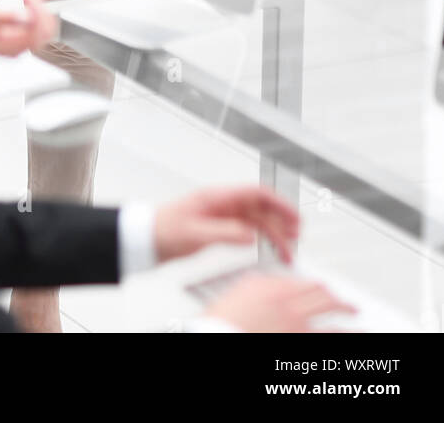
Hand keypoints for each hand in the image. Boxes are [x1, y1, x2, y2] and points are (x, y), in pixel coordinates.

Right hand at [0, 0, 57, 56]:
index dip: (36, 12)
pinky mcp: (23, 35)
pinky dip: (39, 10)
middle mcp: (17, 49)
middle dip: (40, 8)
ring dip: (41, 8)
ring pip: (47, 28)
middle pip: (45, 32)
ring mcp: (21, 43)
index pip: (35, 34)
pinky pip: (42, 25)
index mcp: (6, 48)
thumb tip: (24, 17)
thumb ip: (2, 16)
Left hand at [155, 186, 298, 262]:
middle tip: (297, 236)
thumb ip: (223, 233)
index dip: (278, 203)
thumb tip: (250, 235)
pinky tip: (267, 250)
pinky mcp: (219, 229)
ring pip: (256, 222)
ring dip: (273, 234)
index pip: (255, 193)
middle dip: (281, 220)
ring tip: (287, 250)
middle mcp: (222, 204)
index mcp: (217, 197)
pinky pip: (246, 232)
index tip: (294, 217)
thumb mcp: (194, 233)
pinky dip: (260, 241)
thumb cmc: (163, 229)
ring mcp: (222, 216)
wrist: (146, 238)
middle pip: (260, 208)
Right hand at [206, 274, 357, 332]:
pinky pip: (327, 340)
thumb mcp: (241, 290)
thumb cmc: (223, 319)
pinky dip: (340, 338)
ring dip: (350, 324)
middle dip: (340, 303)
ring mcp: (296, 327)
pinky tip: (347, 337)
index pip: (309, 284)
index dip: (322, 288)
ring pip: (332, 323)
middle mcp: (289, 305)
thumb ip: (263, 283)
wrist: (217, 333)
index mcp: (275, 287)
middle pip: (323, 300)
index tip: (327, 292)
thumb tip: (277, 282)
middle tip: (350, 308)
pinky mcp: (298, 342)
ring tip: (360, 327)